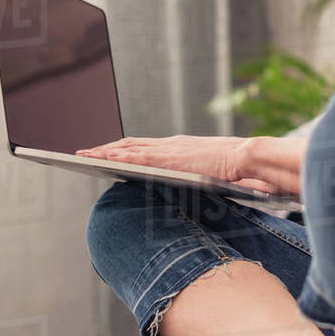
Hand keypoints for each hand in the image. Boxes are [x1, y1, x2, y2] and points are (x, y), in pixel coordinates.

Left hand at [75, 135, 277, 193]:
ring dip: (105, 151)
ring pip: (129, 147)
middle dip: (107, 148)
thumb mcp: (212, 173)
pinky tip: (102, 160)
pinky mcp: (171, 157)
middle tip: (85, 152)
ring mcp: (170, 149)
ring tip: (84, 155)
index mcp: (182, 147)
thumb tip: (199, 191)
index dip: (125, 148)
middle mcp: (172, 143)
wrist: (249, 157)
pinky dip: (118, 157)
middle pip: (131, 144)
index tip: (108, 151)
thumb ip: (199, 178)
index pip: (146, 146)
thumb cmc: (237, 168)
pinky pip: (137, 157)